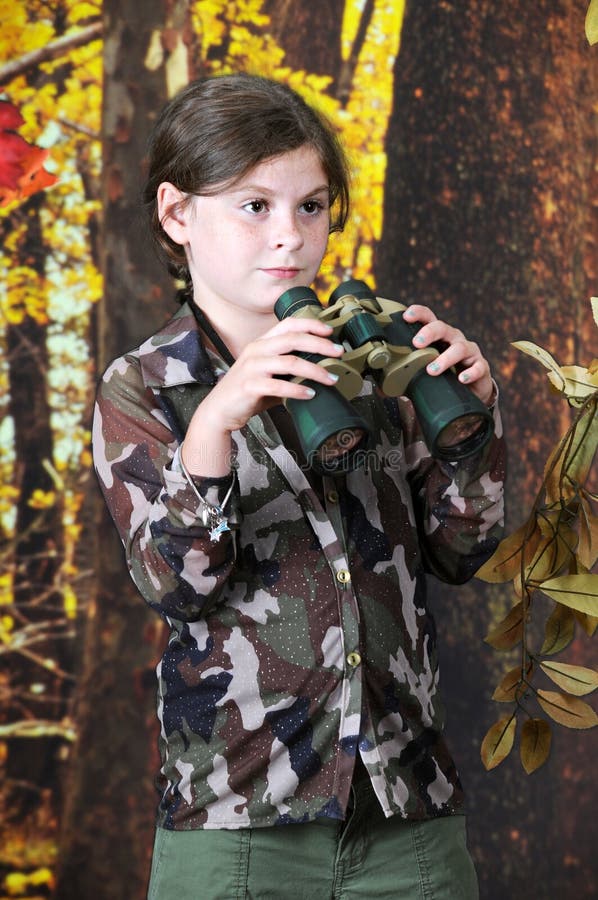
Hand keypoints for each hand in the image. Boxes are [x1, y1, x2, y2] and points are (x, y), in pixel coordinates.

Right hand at [182, 318, 342, 475]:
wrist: (220, 410)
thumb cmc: (248, 392)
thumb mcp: (269, 374)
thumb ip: (289, 370)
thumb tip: (321, 371)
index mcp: (262, 343)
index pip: (288, 324)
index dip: (311, 324)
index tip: (330, 331)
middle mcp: (257, 350)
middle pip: (293, 339)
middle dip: (320, 344)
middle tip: (338, 352)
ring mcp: (252, 367)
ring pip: (290, 362)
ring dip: (315, 371)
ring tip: (331, 379)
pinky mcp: (249, 386)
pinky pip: (278, 386)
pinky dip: (297, 390)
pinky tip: (310, 395)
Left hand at [403, 305, 493, 404]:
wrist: (471, 390)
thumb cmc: (444, 375)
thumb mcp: (425, 371)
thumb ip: (406, 375)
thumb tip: (381, 387)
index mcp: (438, 336)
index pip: (428, 318)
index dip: (418, 313)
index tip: (406, 316)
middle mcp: (453, 339)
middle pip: (443, 327)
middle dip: (429, 332)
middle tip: (417, 343)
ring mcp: (469, 352)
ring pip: (459, 348)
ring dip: (445, 358)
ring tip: (432, 370)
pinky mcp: (481, 367)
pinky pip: (478, 367)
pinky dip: (469, 373)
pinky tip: (460, 379)